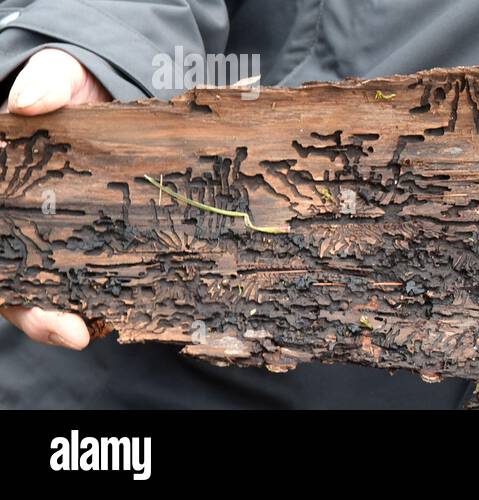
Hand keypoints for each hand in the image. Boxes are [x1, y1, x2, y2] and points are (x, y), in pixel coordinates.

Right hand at [1, 48, 108, 349]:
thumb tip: (28, 102)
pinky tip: (132, 314)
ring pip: (58, 293)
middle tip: (68, 333)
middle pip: (18, 284)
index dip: (7, 281)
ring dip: (70, 319)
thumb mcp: (61, 78)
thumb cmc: (75, 90)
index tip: (23, 299)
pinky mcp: (106, 242)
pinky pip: (105, 281)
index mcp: (5, 191)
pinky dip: (111, 302)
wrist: (116, 94)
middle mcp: (23, 224)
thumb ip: (46, 83)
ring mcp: (62, 238)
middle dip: (38, 316)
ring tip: (91, 334)